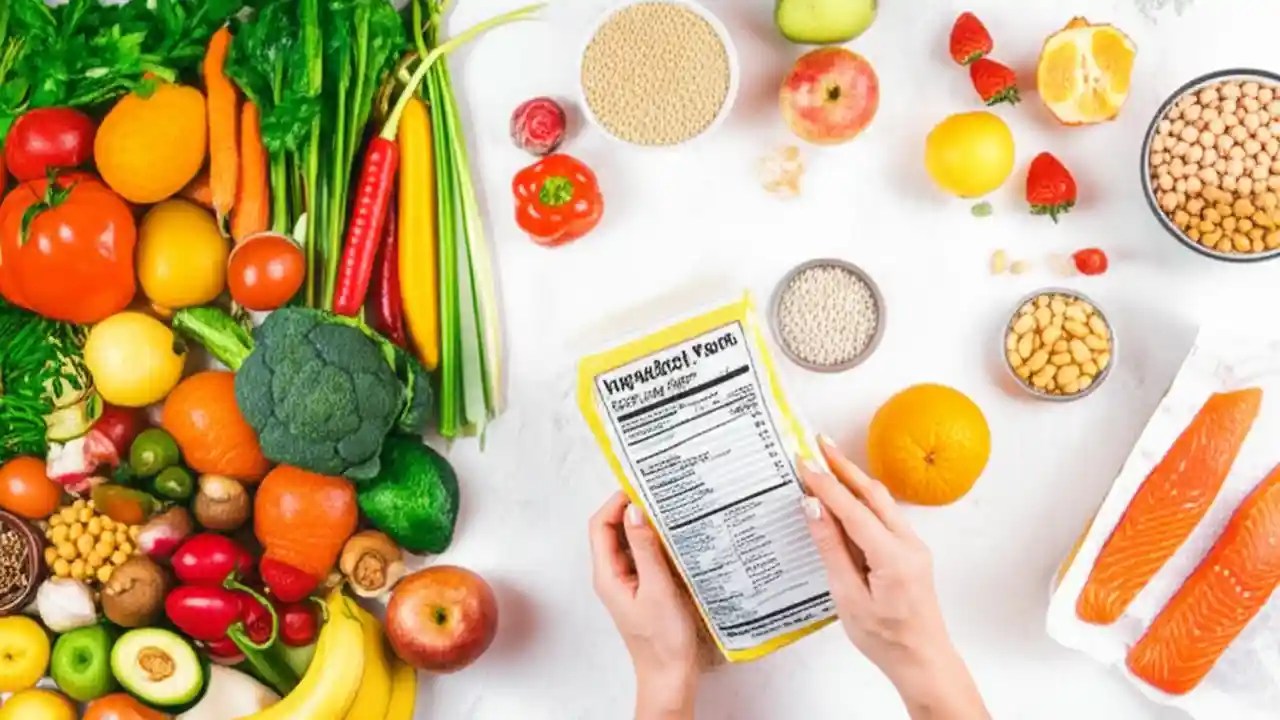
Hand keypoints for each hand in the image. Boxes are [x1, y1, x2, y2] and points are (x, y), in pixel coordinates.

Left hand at [590, 492, 700, 719]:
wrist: (670, 675)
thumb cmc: (662, 639)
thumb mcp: (657, 588)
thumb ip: (645, 548)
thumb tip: (635, 510)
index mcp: (607, 574)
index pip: (601, 525)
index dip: (617, 502)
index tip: (641, 488)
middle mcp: (613, 575)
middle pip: (614, 530)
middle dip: (632, 509)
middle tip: (659, 494)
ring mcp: (628, 581)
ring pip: (631, 542)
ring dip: (647, 525)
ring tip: (671, 510)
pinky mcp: (644, 588)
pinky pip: (645, 556)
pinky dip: (657, 543)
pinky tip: (677, 538)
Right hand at [799, 437, 987, 719]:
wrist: (923, 660)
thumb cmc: (886, 639)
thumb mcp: (849, 598)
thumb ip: (832, 550)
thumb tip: (814, 509)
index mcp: (893, 557)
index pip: (852, 510)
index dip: (826, 484)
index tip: (804, 463)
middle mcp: (909, 544)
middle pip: (872, 494)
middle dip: (843, 466)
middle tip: (817, 443)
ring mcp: (913, 545)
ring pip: (881, 501)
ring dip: (853, 479)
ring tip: (827, 460)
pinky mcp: (910, 551)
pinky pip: (884, 515)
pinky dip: (862, 499)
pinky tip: (844, 497)